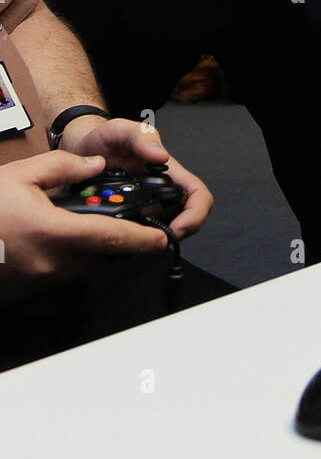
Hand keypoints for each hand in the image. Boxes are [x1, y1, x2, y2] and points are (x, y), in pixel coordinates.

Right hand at [0, 151, 168, 301]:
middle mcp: (48, 263)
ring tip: (72, 228)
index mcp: (53, 232)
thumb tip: (96, 166)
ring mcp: (35, 282)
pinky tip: (44, 242)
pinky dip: (58, 262)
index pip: (112, 239)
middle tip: (114, 225)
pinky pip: (54, 278)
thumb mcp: (22, 175)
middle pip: (98, 259)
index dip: (142, 239)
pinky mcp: (23, 292)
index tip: (161, 238)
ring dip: (84, 253)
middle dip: (111, 244)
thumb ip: (64, 168)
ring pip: (77, 270)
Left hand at [58, 115, 212, 238]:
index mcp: (169, 171)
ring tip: (131, 236)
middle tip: (150, 237)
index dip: (195, 215)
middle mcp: (163, 191)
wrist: (80, 149)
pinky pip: (142, 234)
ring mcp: (148, 205)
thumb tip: (161, 156)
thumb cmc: (102, 138)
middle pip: (187, 218)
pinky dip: (136, 238)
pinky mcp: (132, 216)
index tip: (177, 228)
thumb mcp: (119, 129)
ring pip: (165, 229)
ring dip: (155, 237)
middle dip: (174, 232)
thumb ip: (140, 136)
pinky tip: (121, 237)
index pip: (198, 195)